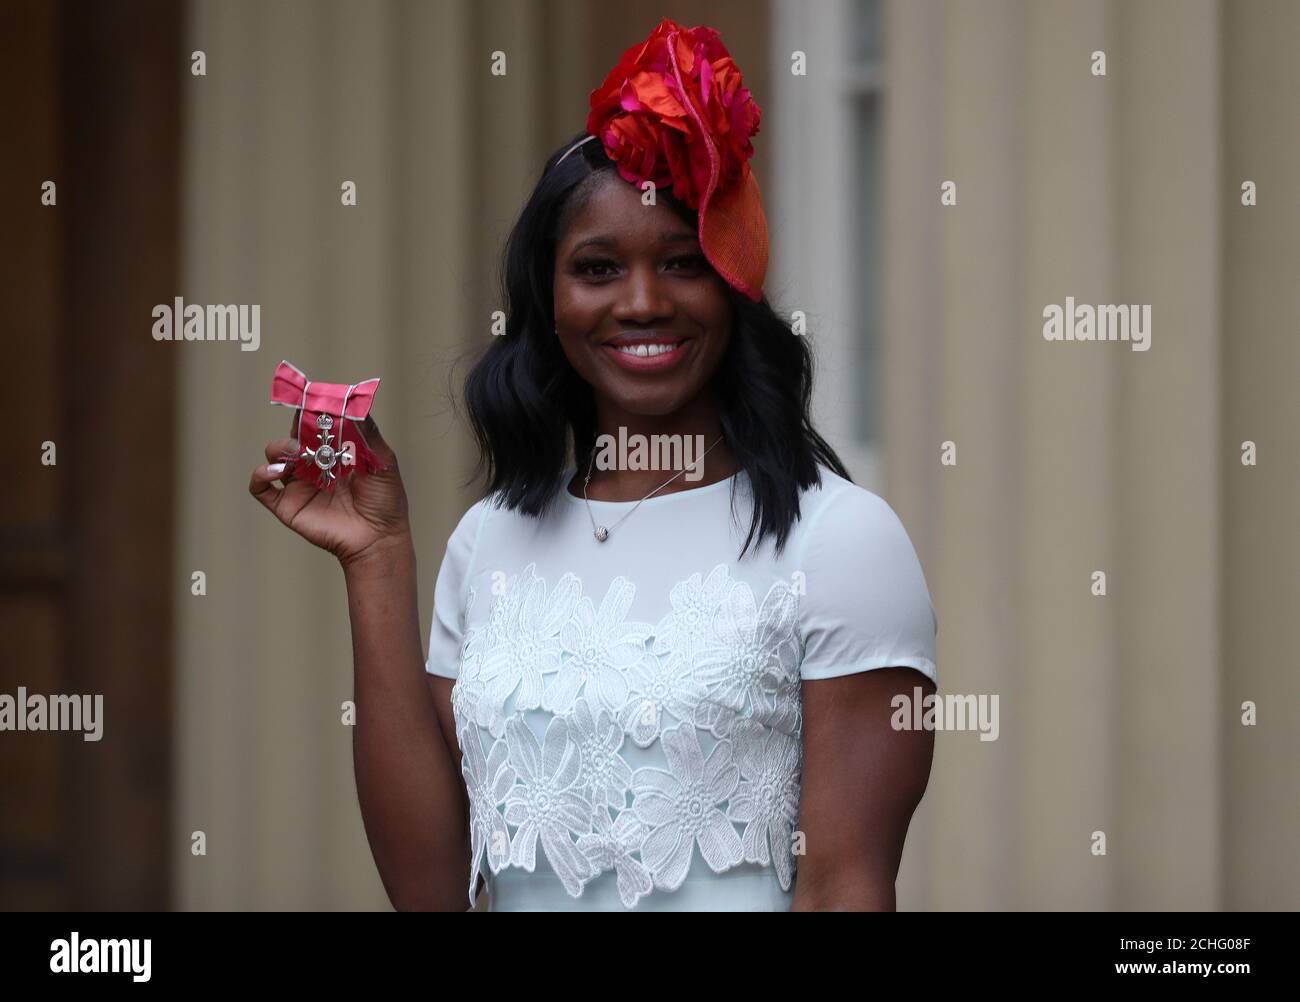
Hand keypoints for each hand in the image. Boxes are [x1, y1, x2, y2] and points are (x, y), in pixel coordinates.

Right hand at [248, 415, 411, 568]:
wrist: (378, 538)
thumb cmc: (385, 501)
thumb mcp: (382, 461)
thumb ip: (368, 433)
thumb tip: (355, 403)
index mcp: (335, 451)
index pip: (317, 422)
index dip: (313, 410)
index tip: (314, 398)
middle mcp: (314, 464)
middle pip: (295, 434)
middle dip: (298, 425)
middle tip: (307, 425)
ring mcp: (299, 484)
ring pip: (275, 455)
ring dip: (280, 447)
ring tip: (298, 452)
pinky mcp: (287, 504)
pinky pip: (261, 486)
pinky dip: (260, 475)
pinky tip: (276, 471)